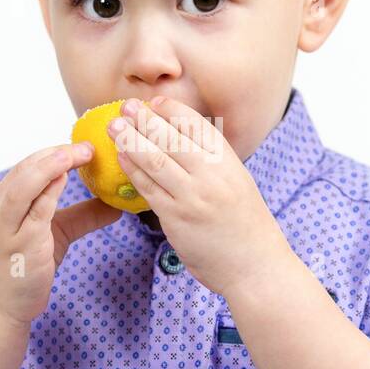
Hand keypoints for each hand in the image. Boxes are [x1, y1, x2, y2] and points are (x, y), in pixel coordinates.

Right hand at [0, 142, 120, 327]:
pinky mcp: (19, 244)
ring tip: (78, 153)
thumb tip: (116, 203)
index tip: (82, 146)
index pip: (27, 166)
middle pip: (25, 169)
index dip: (53, 152)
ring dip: (50, 165)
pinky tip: (66, 179)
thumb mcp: (56, 234)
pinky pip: (34, 211)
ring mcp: (6, 226)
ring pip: (23, 185)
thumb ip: (82, 216)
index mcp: (2, 201)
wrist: (1, 306)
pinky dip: (49, 191)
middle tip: (87, 146)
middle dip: (55, 153)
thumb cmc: (24, 267)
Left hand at [109, 96, 292, 298]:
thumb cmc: (246, 225)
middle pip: (171, 138)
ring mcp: (192, 197)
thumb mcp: (237, 183)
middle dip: (144, 120)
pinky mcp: (175, 219)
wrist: (255, 266)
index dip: (172, 111)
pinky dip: (132, 170)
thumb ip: (213, 162)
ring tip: (114, 128)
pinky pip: (148, 189)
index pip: (196, 126)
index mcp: (228, 163)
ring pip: (154, 160)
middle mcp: (211, 176)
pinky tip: (121, 158)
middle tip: (125, 106)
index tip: (154, 102)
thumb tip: (182, 139)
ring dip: (130, 140)